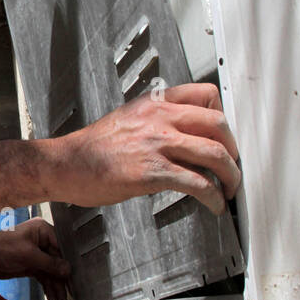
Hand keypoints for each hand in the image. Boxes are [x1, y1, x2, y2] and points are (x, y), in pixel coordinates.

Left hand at [0, 216, 70, 299]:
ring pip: (51, 272)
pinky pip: (43, 277)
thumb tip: (68, 270)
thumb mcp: (29, 256)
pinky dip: (48, 287)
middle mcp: (41, 241)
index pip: (61, 248)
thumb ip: (50, 264)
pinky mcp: (31, 265)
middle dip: (62, 280)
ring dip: (56, 287)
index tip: (75, 279)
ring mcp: (36, 254)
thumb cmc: (1, 248)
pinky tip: (53, 298)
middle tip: (68, 296)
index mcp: (42, 230)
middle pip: (58, 262)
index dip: (68, 264)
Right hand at [60, 83, 240, 215]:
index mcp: (154, 103)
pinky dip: (214, 197)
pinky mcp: (153, 172)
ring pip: (215, 154)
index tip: (224, 135)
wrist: (66, 164)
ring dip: (231, 176)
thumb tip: (179, 134)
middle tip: (232, 165)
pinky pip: (198, 183)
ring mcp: (157, 144)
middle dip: (233, 150)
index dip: (222, 116)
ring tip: (230, 189)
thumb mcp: (127, 118)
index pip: (205, 94)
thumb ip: (155, 119)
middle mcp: (160, 118)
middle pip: (218, 125)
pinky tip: (214, 204)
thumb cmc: (91, 147)